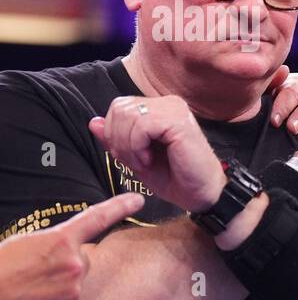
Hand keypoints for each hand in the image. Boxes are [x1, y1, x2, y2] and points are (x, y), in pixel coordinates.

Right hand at [0, 193, 143, 299]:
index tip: (138, 200)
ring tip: (30, 290)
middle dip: (63, 266)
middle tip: (35, 273)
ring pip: (75, 285)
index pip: (97, 219)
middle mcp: (73, 263)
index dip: (120, 206)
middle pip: (81, 261)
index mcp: (60, 240)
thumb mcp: (25, 243)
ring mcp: (73, 289)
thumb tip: (70, 250)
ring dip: (58, 287)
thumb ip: (55, 244)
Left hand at [90, 96, 225, 211]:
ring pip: (127, 115)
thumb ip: (116, 140)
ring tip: (144, 162)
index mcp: (160, 109)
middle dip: (118, 139)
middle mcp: (169, 104)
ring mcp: (175, 110)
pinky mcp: (179, 121)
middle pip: (119, 108)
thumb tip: (93, 122)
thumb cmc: (176, 178)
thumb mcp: (136, 158)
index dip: (113, 133)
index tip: (130, 156)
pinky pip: (141, 125)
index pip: (119, 107)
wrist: (202, 195)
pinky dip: (137, 146)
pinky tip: (149, 160)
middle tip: (136, 161)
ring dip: (128, 145)